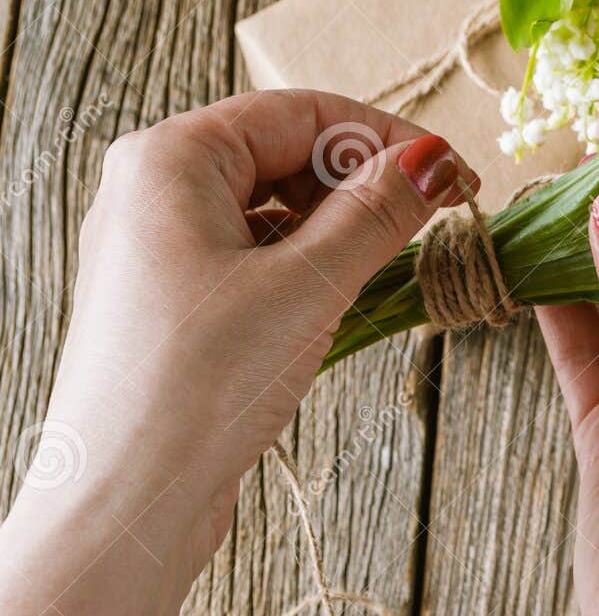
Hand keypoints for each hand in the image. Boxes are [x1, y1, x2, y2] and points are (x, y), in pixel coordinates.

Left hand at [0, 90, 477, 615]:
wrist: (125, 503)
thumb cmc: (200, 385)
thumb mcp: (308, 286)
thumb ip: (376, 212)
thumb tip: (433, 160)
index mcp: (170, 158)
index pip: (300, 112)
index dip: (387, 138)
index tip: (456, 173)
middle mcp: (154, 188)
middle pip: (286, 153)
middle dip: (366, 182)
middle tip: (442, 216)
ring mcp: (161, 246)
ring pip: (276, 208)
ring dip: (344, 226)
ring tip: (400, 260)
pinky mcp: (176, 299)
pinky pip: (259, 254)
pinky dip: (312, 264)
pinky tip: (352, 295)